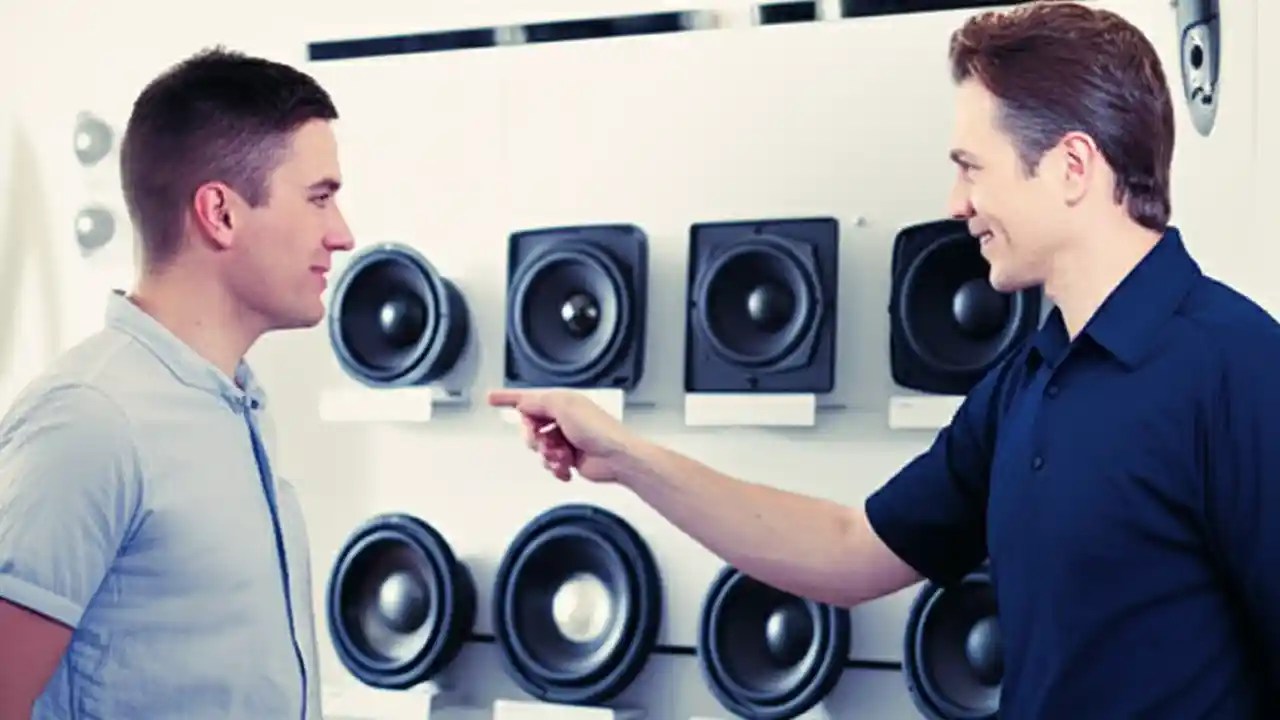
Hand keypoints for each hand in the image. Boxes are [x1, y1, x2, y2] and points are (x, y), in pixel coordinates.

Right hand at [487, 388, 633, 482]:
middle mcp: (562, 419)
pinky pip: (549, 464)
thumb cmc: (597, 429)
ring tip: (563, 456)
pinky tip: (566, 468)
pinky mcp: (569, 458)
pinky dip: (556, 468)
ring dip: (548, 455)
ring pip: (538, 449)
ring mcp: (565, 439)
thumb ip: (538, 402)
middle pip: (530, 428)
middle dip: (535, 438)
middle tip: (543, 442)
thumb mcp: (563, 406)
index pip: (529, 399)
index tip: (491, 398)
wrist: (615, 457)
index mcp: (561, 402)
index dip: (508, 398)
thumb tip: (523, 405)